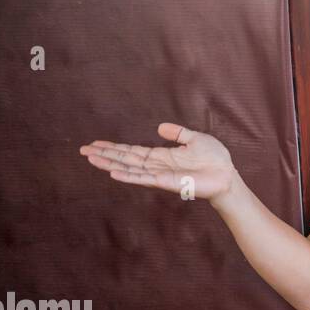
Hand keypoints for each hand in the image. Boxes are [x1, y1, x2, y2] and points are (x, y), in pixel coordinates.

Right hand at [80, 123, 237, 201]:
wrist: (227, 176)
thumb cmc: (214, 160)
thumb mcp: (195, 139)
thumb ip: (177, 134)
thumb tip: (159, 127)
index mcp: (161, 156)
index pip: (132, 151)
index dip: (113, 148)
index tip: (95, 144)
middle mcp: (156, 166)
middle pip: (125, 159)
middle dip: (104, 155)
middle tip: (83, 151)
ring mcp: (159, 175)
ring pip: (129, 168)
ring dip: (110, 164)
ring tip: (91, 159)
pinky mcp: (167, 182)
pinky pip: (144, 178)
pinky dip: (128, 176)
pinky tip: (113, 174)